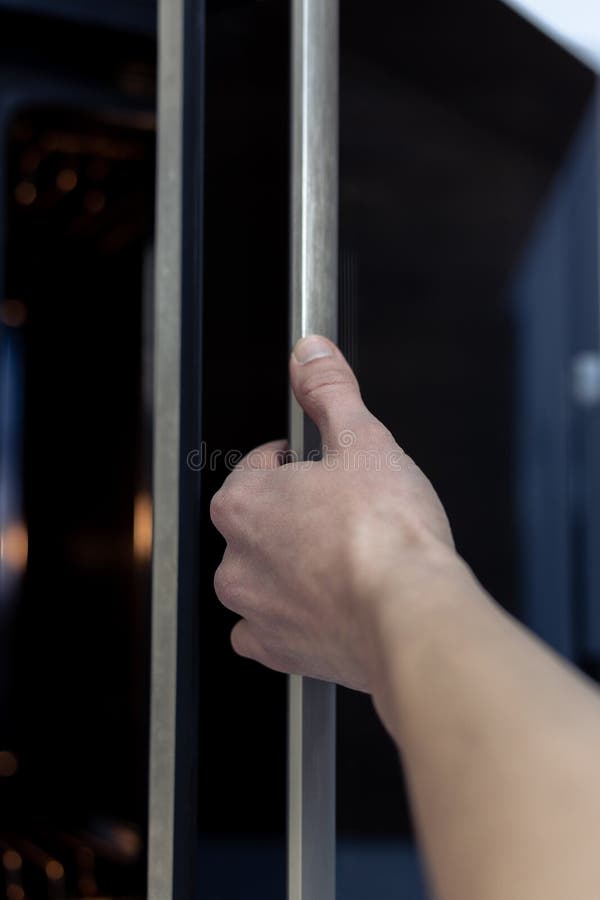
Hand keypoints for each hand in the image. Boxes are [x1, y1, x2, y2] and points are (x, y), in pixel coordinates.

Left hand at [210, 335, 454, 691]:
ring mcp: (254, 609)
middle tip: (341, 514)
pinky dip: (289, 618)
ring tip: (341, 561)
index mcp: (245, 503)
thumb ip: (328, 391)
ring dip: (291, 566)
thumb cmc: (388, 534)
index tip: (319, 466)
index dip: (294, 462)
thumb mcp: (362, 439)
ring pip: (260, 576)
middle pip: (259, 523)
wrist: (411, 615)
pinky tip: (325, 606)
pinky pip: (265, 631)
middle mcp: (236, 559)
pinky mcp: (278, 651)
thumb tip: (310, 353)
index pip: (258, 467)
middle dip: (294, 514)